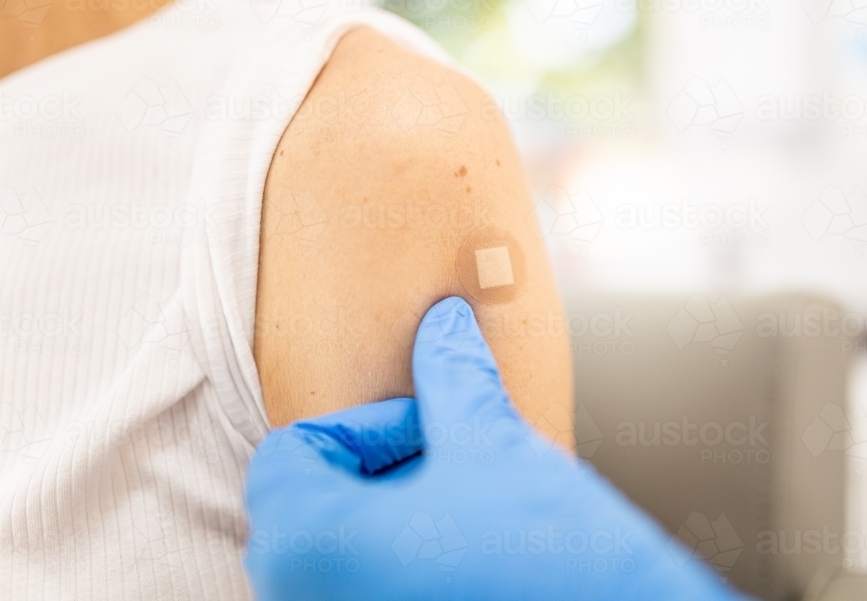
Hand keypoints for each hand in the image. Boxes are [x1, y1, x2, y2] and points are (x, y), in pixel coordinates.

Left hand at [243, 297, 745, 599]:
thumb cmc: (549, 561)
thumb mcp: (493, 448)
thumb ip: (452, 375)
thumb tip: (446, 320)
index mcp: (306, 546)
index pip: (291, 453)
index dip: (366, 425)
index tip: (434, 430)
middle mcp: (298, 599)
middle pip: (313, 501)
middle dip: (384, 465)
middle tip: (456, 462)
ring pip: (341, 550)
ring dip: (398, 511)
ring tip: (473, 507)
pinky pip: (366, 586)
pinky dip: (403, 558)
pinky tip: (474, 552)